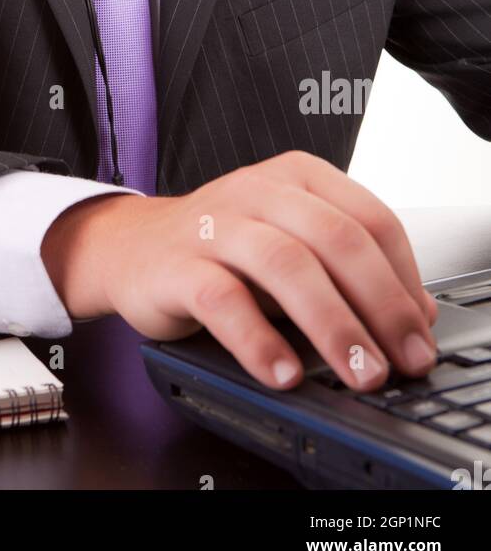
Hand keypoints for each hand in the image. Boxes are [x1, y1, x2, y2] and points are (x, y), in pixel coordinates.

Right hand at [41, 151, 437, 391]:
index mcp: (298, 177)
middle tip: (398, 361)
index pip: (370, 218)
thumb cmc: (223, 249)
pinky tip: (282, 373)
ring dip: (330, 324)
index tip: (417, 333)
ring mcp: (215, 223)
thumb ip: (349, 271)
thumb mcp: (293, 244)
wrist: (132, 246)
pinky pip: (223, 298)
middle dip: (379, 306)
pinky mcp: (177, 264)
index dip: (403, 280)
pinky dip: (258, 340)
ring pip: (285, 264)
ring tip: (355, 371)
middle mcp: (259, 190)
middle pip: (336, 238)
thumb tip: (414, 317)